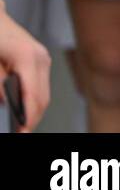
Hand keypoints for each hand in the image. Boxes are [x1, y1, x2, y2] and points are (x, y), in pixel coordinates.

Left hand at [0, 6, 51, 131]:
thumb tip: (6, 101)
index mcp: (27, 56)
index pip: (33, 95)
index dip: (27, 117)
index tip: (21, 131)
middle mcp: (40, 57)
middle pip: (43, 98)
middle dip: (32, 118)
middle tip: (20, 133)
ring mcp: (42, 58)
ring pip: (44, 94)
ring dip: (34, 110)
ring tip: (21, 124)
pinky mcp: (40, 60)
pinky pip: (41, 86)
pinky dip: (34, 99)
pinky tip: (24, 108)